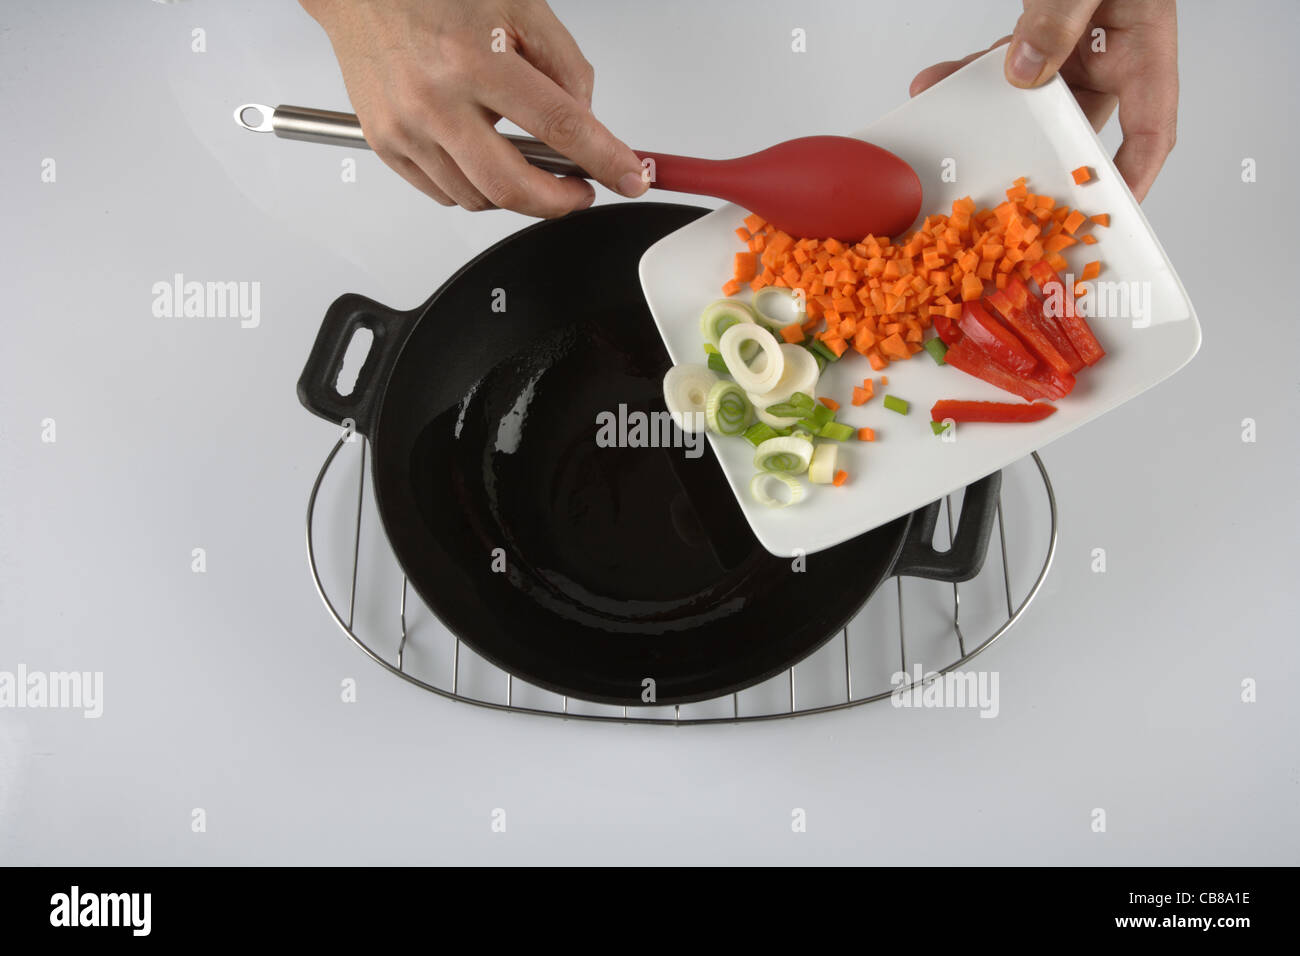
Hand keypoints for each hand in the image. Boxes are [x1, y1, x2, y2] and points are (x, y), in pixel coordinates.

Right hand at [300, 0, 647, 215]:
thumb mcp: (519, 6)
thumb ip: (564, 65)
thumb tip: (586, 121)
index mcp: (474, 58)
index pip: (559, 125)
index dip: (604, 159)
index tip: (631, 178)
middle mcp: (435, 99)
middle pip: (513, 186)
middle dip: (560, 202)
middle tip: (581, 190)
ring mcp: (406, 129)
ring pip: (479, 199)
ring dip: (517, 194)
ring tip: (529, 162)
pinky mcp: (385, 145)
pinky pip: (445, 193)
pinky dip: (476, 189)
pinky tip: (485, 158)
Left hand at [909, 0, 1177, 201]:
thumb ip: (1058, 17)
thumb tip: (1023, 70)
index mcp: (1144, 44)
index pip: (1150, 130)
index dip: (1129, 177)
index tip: (1101, 212)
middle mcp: (1111, 49)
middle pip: (1074, 120)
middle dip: (1028, 142)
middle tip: (992, 171)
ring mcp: (1076, 40)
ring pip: (1031, 93)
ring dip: (986, 105)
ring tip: (943, 107)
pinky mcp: (1043, 27)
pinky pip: (1008, 61)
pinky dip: (973, 71)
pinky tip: (939, 78)